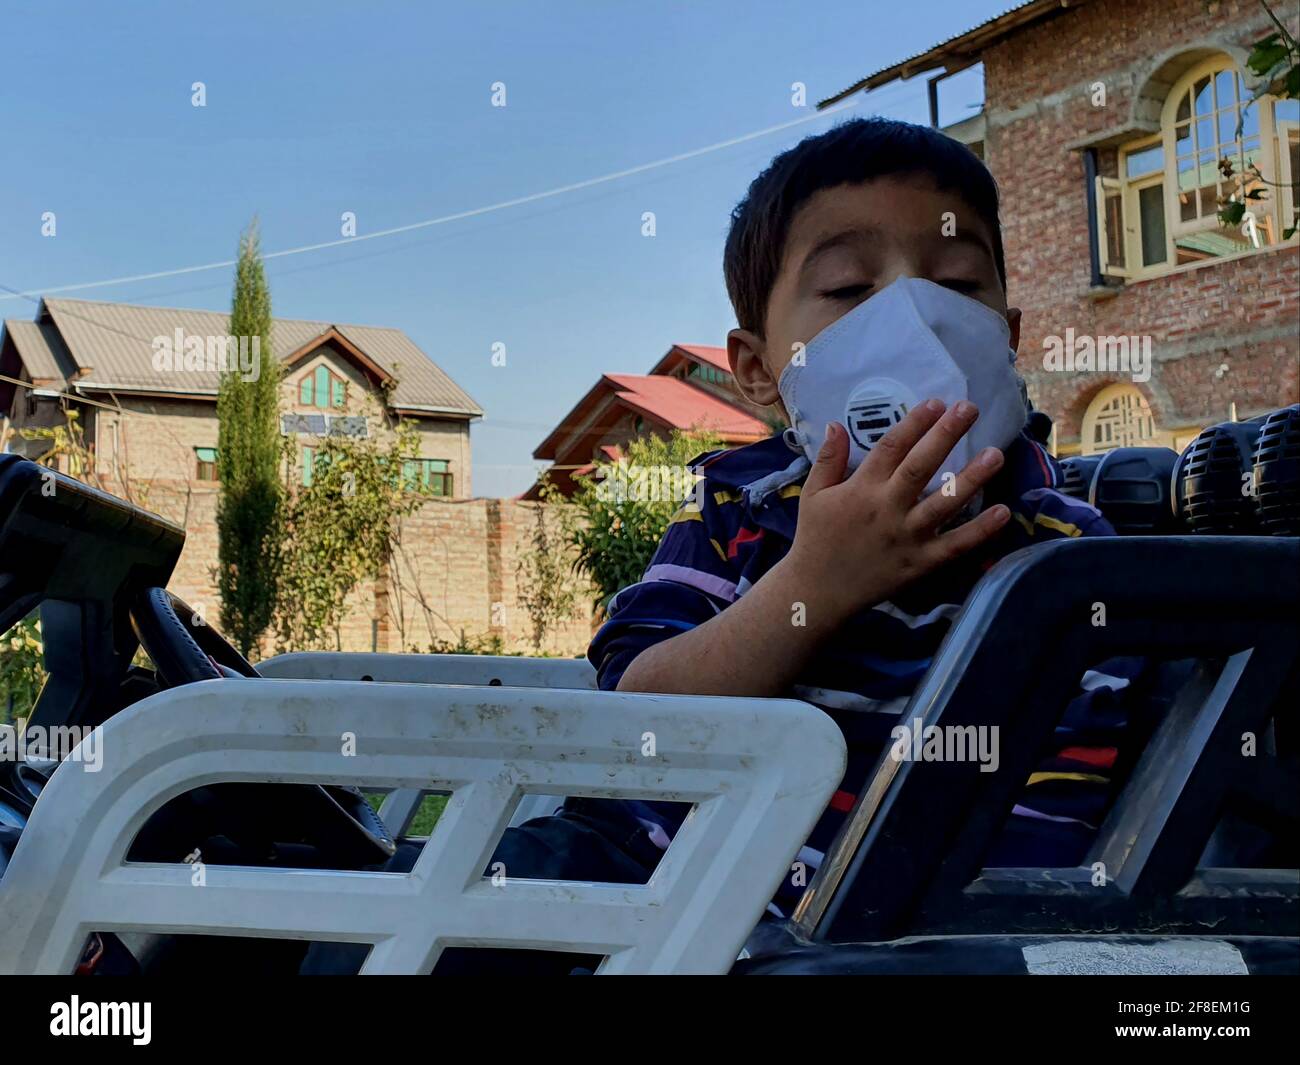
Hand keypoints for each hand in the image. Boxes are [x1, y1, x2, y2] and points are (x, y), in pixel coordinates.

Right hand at [782, 399, 1009, 626]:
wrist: (817, 591)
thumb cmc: (816, 538)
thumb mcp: (812, 494)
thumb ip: (828, 459)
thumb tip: (836, 424)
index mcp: (862, 488)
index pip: (891, 447)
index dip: (914, 423)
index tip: (936, 402)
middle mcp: (888, 508)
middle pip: (921, 466)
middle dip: (946, 435)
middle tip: (969, 409)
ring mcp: (907, 536)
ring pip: (944, 503)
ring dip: (971, 478)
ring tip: (996, 454)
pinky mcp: (921, 562)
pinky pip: (955, 545)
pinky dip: (979, 531)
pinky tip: (1002, 512)